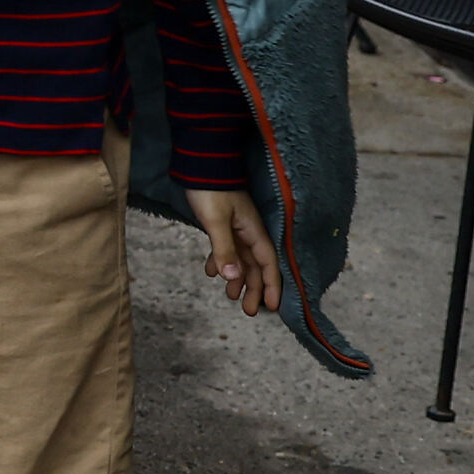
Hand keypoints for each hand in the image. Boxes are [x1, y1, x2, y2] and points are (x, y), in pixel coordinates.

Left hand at [188, 185, 279, 317]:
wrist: (201, 163)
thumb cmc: (211, 190)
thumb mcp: (216, 221)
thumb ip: (224, 249)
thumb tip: (233, 277)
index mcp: (254, 232)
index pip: (268, 264)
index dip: (272, 286)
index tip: (272, 307)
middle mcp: (249, 232)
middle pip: (255, 266)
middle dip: (253, 288)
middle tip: (247, 310)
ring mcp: (236, 228)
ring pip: (241, 259)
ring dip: (237, 277)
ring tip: (230, 296)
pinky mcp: (223, 223)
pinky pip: (227, 248)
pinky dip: (220, 261)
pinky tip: (210, 272)